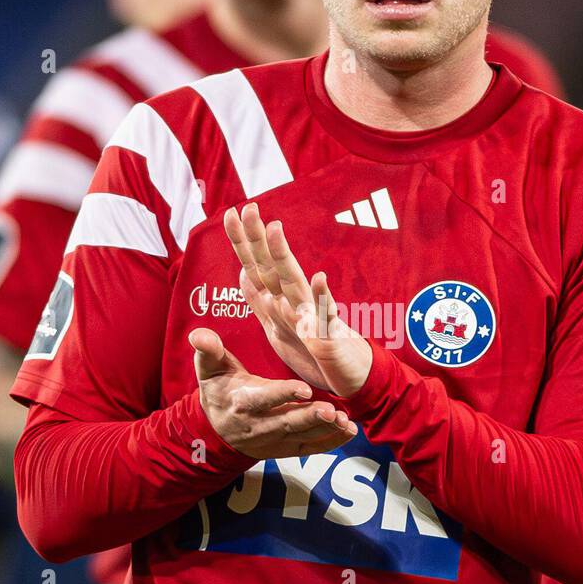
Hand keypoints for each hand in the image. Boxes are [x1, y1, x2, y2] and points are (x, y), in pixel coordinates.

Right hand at [189, 327, 356, 459]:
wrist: (215, 427)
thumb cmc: (218, 389)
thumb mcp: (209, 368)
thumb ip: (208, 350)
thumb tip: (199, 336)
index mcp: (241, 401)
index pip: (263, 398)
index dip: (283, 394)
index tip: (304, 389)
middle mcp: (257, 425)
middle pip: (286, 422)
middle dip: (310, 418)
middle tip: (333, 411)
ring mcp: (272, 440)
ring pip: (300, 437)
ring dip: (324, 431)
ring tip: (346, 422)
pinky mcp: (284, 449)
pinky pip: (308, 448)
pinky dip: (330, 443)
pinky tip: (349, 432)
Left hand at [223, 202, 372, 396]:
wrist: (352, 376)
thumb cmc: (315, 352)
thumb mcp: (277, 328)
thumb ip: (260, 301)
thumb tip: (243, 272)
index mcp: (281, 302)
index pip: (257, 268)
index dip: (242, 243)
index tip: (229, 213)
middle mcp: (296, 303)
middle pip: (272, 267)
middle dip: (257, 238)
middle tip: (248, 207)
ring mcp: (314, 317)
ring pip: (294, 283)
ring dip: (283, 257)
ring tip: (274, 229)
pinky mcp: (331, 338)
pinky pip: (325, 318)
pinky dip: (322, 298)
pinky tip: (319, 279)